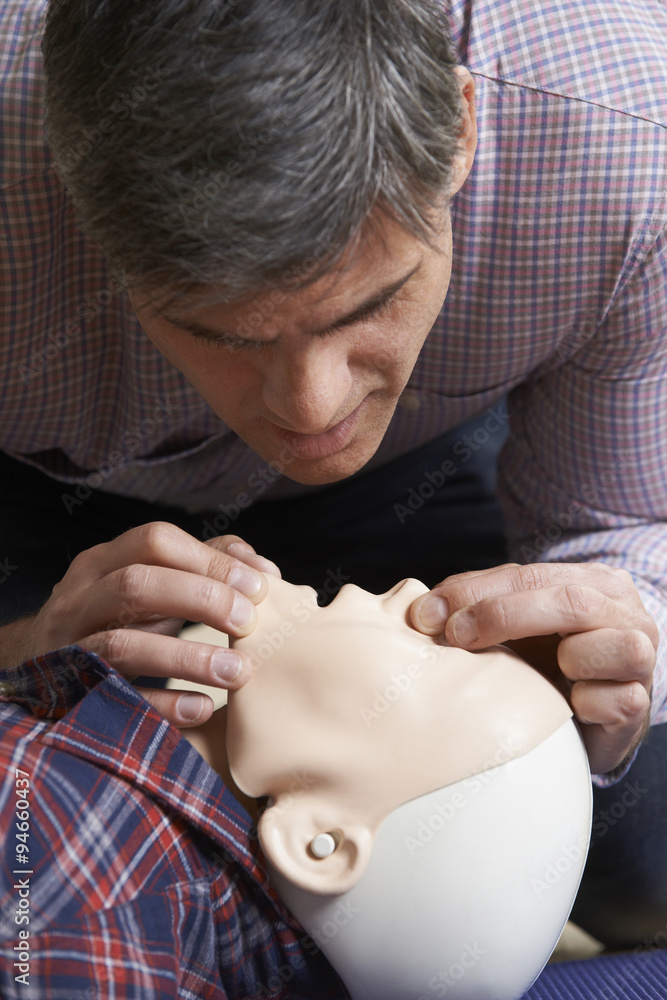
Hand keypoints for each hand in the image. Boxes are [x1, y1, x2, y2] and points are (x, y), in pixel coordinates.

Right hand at [2, 523, 279, 727]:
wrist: (39, 672)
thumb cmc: (113, 620)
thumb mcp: (147, 585)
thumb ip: (202, 568)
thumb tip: (264, 569)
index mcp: (101, 562)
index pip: (155, 542)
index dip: (210, 561)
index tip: (258, 585)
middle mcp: (78, 599)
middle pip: (137, 585)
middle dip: (200, 600)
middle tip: (248, 622)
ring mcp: (69, 648)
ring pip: (123, 644)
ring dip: (187, 658)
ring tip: (237, 672)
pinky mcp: (71, 695)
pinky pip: (117, 700)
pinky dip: (162, 705)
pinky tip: (202, 709)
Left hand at [409, 562, 657, 774]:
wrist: (594, 714)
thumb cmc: (550, 662)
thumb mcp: (517, 623)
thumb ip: (480, 604)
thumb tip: (424, 610)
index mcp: (595, 581)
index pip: (531, 576)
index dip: (477, 592)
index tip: (431, 614)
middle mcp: (626, 612)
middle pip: (570, 602)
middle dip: (505, 616)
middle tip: (457, 637)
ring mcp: (641, 657)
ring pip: (614, 645)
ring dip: (571, 659)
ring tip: (550, 673)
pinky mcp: (639, 702)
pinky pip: (616, 699)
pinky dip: (586, 703)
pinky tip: (572, 706)